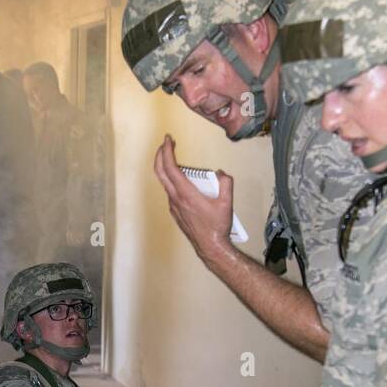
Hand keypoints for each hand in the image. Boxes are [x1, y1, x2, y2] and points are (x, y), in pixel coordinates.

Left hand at [153, 135, 233, 262]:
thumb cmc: (217, 226)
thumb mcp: (227, 202)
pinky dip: (171, 180)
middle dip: (160, 155)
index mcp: (186, 193)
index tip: (168, 139)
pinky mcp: (175, 212)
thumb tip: (220, 173)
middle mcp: (176, 199)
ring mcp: (173, 206)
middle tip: (166, 144)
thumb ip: (226, 182)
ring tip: (174, 159)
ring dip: (166, 168)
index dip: (166, 150)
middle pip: (160, 172)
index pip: (170, 167)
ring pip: (164, 182)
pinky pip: (170, 192)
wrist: (210, 247)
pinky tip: (181, 179)